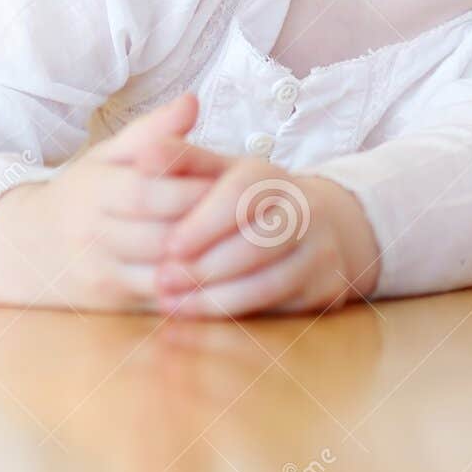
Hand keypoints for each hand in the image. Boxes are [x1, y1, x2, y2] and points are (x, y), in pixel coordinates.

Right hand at [0, 92, 220, 310]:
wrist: (29, 248)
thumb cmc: (86, 191)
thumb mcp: (109, 154)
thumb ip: (153, 131)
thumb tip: (191, 101)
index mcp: (95, 190)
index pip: (145, 193)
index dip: (188, 190)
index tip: (225, 182)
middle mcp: (92, 234)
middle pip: (158, 236)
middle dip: (204, 228)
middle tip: (246, 216)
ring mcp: (100, 272)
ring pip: (160, 273)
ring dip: (204, 261)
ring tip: (242, 242)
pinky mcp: (111, 301)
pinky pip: (158, 299)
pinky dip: (192, 288)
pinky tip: (222, 271)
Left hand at [152, 156, 380, 317]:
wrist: (319, 226)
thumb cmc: (250, 204)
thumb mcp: (220, 175)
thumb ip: (184, 164)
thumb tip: (146, 156)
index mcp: (273, 178)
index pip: (243, 194)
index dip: (204, 222)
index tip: (169, 246)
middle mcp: (304, 209)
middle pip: (257, 241)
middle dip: (205, 266)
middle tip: (162, 281)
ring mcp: (320, 249)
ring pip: (269, 279)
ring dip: (215, 297)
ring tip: (171, 302)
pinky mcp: (325, 286)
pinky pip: (280, 307)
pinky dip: (235, 314)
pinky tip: (200, 315)